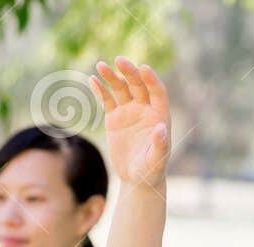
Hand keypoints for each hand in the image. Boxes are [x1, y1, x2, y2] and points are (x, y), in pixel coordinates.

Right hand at [88, 56, 171, 188]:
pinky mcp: (114, 117)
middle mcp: (145, 109)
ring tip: (101, 66)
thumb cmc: (151, 170)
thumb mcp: (156, 160)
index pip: (157, 91)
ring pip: (120, 89)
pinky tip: (93, 80)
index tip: (143, 68)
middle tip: (119, 60)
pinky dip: (100, 90)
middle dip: (129, 72)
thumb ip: (160, 144)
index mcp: (159, 115)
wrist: (136, 178)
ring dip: (112, 77)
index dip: (151, 79)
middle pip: (138, 85)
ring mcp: (129, 111)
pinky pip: (107, 99)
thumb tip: (161, 128)